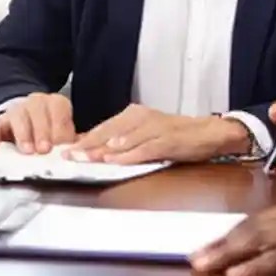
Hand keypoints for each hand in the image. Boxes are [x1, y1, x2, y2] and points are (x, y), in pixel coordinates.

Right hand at [0, 93, 74, 154]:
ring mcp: (16, 111)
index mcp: (55, 104)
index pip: (59, 109)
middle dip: (42, 130)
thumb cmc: (49, 133)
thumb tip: (82, 152)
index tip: (60, 143)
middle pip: (38, 110)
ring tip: (27, 150)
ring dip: (23, 134)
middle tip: (44, 149)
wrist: (26, 124)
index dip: (60, 126)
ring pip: (18, 116)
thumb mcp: (64, 134)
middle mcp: (36, 103)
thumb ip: (71, 141)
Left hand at [62, 104, 248, 164]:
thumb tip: (95, 151)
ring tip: (87, 159)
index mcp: (133, 115)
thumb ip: (122, 140)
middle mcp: (142, 118)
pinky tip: (117, 160)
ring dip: (104, 150)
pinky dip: (130, 154)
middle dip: (88, 146)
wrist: (209, 132)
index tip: (66, 151)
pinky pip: (146, 148)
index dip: (84, 140)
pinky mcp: (168, 140)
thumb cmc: (175, 136)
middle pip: (109, 132)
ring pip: (124, 139)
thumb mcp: (145, 134)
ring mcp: (155, 128)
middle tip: (70, 156)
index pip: (103, 128)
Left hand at [190, 195, 275, 275]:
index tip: (214, 242)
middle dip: (221, 243)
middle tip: (196, 255)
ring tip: (203, 263)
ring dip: (227, 254)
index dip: (234, 233)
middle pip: (250, 229)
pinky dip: (255, 266)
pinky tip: (236, 273)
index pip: (258, 220)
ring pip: (255, 243)